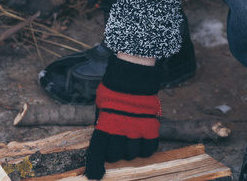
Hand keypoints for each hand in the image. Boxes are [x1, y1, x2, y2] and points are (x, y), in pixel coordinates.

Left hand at [85, 55, 161, 178]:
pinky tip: (143, 144)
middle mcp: (120, 129)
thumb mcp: (100, 105)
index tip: (95, 175)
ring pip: (133, 153)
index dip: (95, 165)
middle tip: (117, 145)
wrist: (134, 75)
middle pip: (116, 155)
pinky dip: (146, 149)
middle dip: (115, 153)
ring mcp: (137, 128)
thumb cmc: (114, 89)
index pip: (97, 151)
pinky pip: (150, 147)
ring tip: (130, 140)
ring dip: (130, 150)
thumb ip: (101, 122)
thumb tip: (102, 137)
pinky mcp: (151, 126)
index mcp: (105, 123)